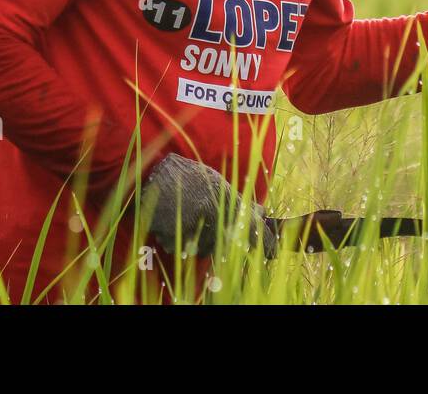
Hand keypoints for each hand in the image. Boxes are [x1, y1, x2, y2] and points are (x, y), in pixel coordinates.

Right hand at [141, 153, 276, 257]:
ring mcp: (195, 231)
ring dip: (200, 240)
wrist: (154, 174)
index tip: (274, 253)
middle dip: (220, 239)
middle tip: (207, 224)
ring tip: (188, 216)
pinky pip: (184, 249)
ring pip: (204, 250)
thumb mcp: (217, 183)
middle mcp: (214, 219)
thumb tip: (262, 211)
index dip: (267, 244)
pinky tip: (175, 221)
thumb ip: (239, 201)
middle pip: (225, 245)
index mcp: (227, 203)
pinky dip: (181, 240)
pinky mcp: (176, 240)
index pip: (254, 231)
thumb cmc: (187, 176)